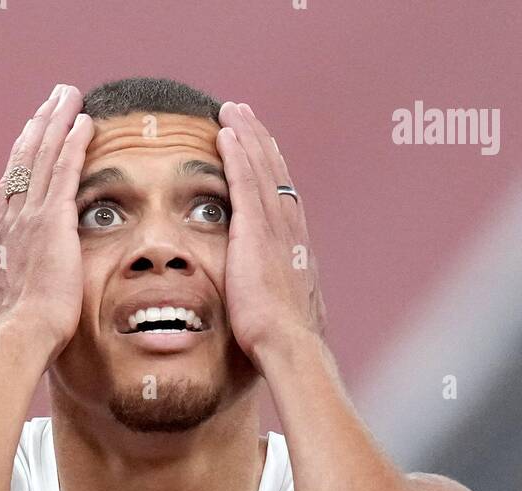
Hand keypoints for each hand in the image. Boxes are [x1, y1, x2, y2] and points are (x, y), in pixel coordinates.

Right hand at [0, 85, 93, 362]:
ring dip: (55, 122)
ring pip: (42, 157)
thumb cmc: (21, 335)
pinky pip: (64, 172)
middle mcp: (13, 222)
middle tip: (51, 100)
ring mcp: (31, 219)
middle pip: (24, 161)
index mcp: (6, 241)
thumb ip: (15, 294)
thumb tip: (12, 303)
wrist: (20, 336)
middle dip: (38, 126)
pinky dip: (72, 144)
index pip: (13, 187)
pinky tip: (84, 122)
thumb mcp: (11, 308)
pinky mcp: (53, 223)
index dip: (23, 157)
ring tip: (67, 96)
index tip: (31, 134)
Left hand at [215, 102, 327, 365]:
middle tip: (247, 117)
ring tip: (232, 111)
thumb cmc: (286, 347)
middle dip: (261, 144)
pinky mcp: (255, 232)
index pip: (283, 202)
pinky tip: (225, 132)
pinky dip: (237, 153)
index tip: (263, 153)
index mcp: (296, 251)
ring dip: (247, 137)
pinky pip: (245, 181)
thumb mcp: (285, 321)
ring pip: (261, 169)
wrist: (290, 348)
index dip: (273, 174)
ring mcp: (275, 229)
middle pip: (276, 175)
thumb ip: (279, 307)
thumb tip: (278, 318)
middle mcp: (291, 232)